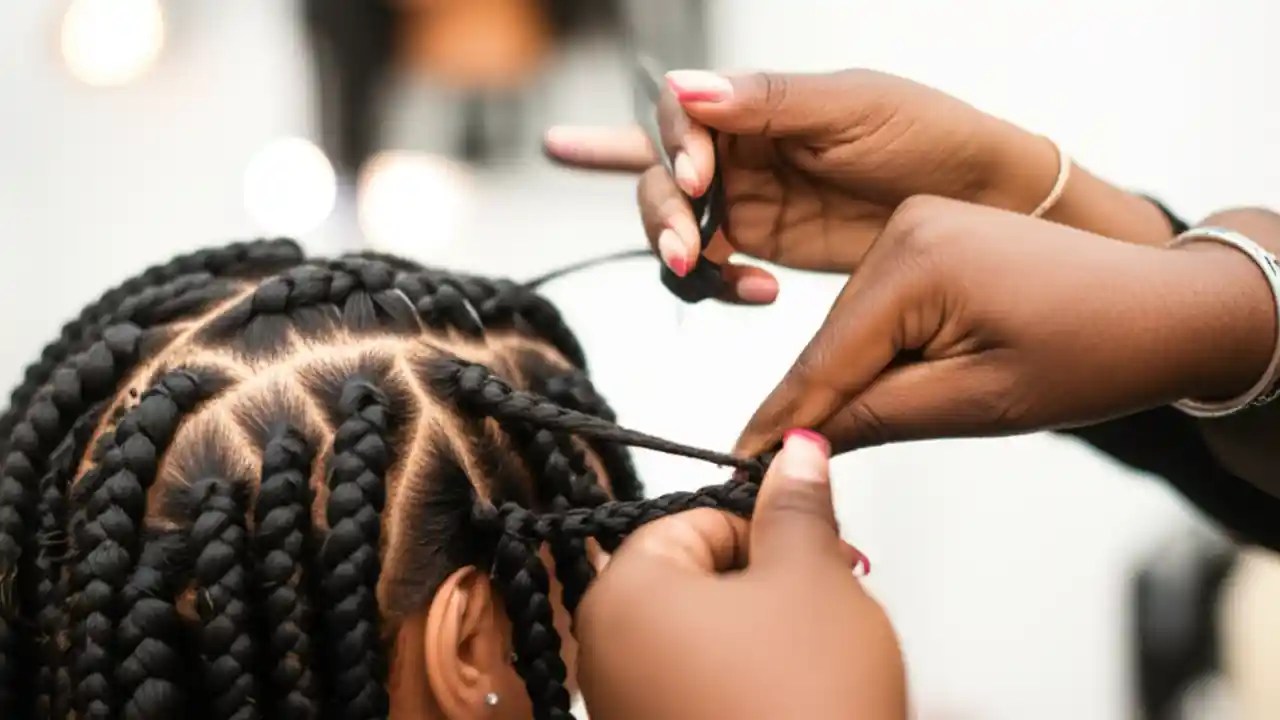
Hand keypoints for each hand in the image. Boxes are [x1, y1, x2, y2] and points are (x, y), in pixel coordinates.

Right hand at [546, 69, 1061, 302]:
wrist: (983, 202)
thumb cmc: (930, 136)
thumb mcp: (852, 109)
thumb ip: (767, 101)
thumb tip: (687, 87)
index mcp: (757, 102)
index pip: (680, 115)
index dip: (675, 146)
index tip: (696, 179)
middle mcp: (742, 149)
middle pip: (661, 175)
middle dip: (664, 214)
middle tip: (686, 249)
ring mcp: (748, 199)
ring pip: (675, 224)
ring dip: (675, 250)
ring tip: (701, 271)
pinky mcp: (762, 246)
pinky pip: (711, 267)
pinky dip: (716, 282)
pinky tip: (755, 289)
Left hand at [574, 431, 904, 719]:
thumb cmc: (804, 707)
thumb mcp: (813, 579)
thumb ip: (797, 508)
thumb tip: (796, 452)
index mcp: (625, 592)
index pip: (693, 521)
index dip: (765, 533)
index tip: (812, 556)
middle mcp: (603, 652)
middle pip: (695, 580)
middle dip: (767, 588)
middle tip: (822, 614)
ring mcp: (623, 709)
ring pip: (702, 639)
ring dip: (761, 639)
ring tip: (811, 668)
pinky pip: (698, 691)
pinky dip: (745, 687)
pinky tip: (789, 705)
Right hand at [734, 196, 1277, 455]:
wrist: (1166, 308)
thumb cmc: (1092, 356)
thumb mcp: (976, 402)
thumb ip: (876, 417)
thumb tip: (798, 446)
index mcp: (915, 259)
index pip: (824, 359)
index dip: (781, 422)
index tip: (737, 467)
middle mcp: (906, 224)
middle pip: (833, 340)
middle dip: (814, 405)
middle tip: (777, 475)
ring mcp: (917, 221)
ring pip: (853, 324)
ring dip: (848, 379)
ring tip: (839, 439)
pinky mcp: (931, 232)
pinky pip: (880, 303)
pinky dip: (877, 350)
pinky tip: (880, 388)